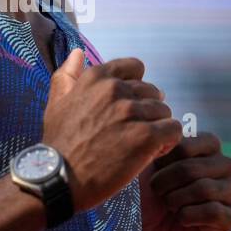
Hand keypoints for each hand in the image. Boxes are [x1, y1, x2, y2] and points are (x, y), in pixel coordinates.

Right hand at [43, 50, 181, 212]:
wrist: (59, 179)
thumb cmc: (58, 143)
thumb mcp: (56, 103)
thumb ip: (68, 75)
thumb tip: (78, 52)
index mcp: (97, 78)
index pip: (136, 68)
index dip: (138, 87)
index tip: (131, 106)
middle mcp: (116, 90)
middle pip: (153, 92)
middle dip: (148, 112)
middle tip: (133, 133)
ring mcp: (132, 112)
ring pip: (165, 111)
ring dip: (157, 128)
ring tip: (141, 146)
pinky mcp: (146, 136)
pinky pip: (173, 130)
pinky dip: (167, 142)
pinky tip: (152, 153)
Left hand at [140, 132, 230, 230]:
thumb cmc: (141, 192)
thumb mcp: (144, 161)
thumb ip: (160, 141)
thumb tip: (170, 127)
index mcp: (207, 147)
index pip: (200, 142)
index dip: (171, 157)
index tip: (155, 168)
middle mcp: (222, 167)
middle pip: (199, 167)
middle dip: (170, 180)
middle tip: (156, 191)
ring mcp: (228, 193)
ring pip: (206, 189)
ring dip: (177, 199)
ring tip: (167, 205)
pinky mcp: (229, 219)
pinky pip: (215, 212)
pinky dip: (189, 216)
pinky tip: (179, 219)